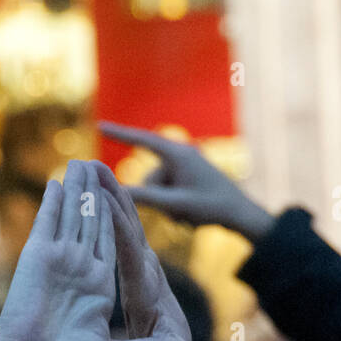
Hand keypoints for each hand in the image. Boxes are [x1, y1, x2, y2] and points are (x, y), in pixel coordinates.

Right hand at [0, 160, 180, 340]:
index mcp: (102, 288)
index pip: (120, 245)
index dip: (123, 219)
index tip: (128, 198)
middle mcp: (83, 270)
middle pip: (98, 221)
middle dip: (102, 192)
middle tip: (100, 165)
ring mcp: (60, 261)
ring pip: (75, 215)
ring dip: (79, 189)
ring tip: (83, 163)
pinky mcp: (38, 258)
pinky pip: (49, 224)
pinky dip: (54, 203)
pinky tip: (59, 184)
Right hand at [98, 121, 273, 241]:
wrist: (241, 214)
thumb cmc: (212, 206)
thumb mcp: (176, 204)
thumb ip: (145, 197)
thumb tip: (116, 191)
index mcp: (178, 154)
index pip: (141, 140)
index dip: (118, 134)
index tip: (99, 126)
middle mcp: (180, 156)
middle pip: (148, 177)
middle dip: (156, 197)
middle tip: (179, 211)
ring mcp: (184, 167)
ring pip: (156, 188)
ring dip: (166, 205)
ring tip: (187, 214)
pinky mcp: (186, 177)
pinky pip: (166, 190)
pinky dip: (173, 204)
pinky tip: (191, 213)